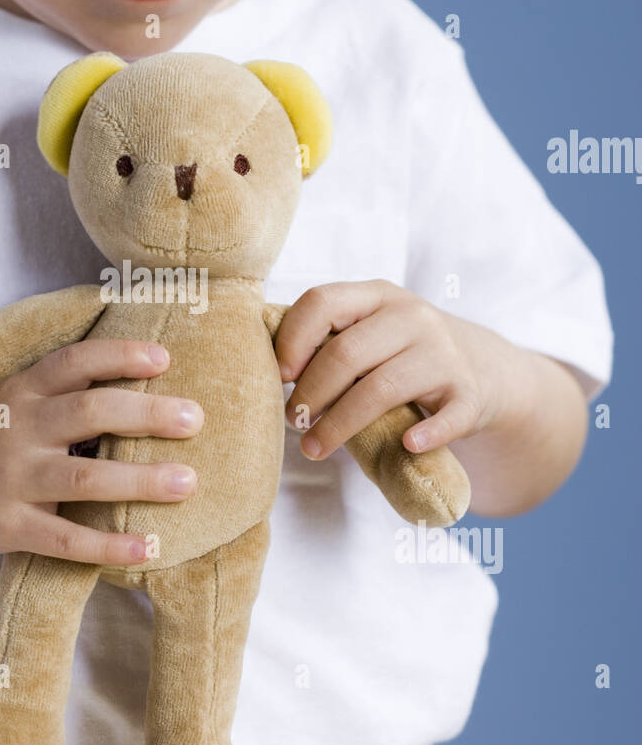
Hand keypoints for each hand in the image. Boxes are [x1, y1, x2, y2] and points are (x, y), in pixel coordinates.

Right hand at [0, 340, 202, 565]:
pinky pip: (65, 540)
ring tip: (189, 481)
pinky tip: (147, 547)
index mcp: (18, 391)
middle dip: (149, 413)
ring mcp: (11, 479)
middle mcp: (17, 429)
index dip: (120, 355)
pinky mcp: (5, 526)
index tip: (165, 358)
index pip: (74, 361)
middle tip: (196, 418)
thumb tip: (125, 374)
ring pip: (87, 478)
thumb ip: (49, 388)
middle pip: (92, 412)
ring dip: (142, 480)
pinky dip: (108, 546)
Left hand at [275, 279, 522, 460]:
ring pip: (381, 388)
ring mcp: (444, 354)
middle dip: (310, 393)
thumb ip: (328, 340)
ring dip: (340, 424)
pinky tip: (407, 445)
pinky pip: (447, 416)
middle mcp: (412, 317)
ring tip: (313, 448)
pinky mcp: (469, 394)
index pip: (322, 302)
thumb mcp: (369, 332)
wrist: (482, 369)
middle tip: (292, 422)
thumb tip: (263, 368)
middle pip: (346, 353)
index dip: (292, 338)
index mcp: (376, 296)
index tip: (279, 375)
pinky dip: (427, 432)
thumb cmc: (399, 355)